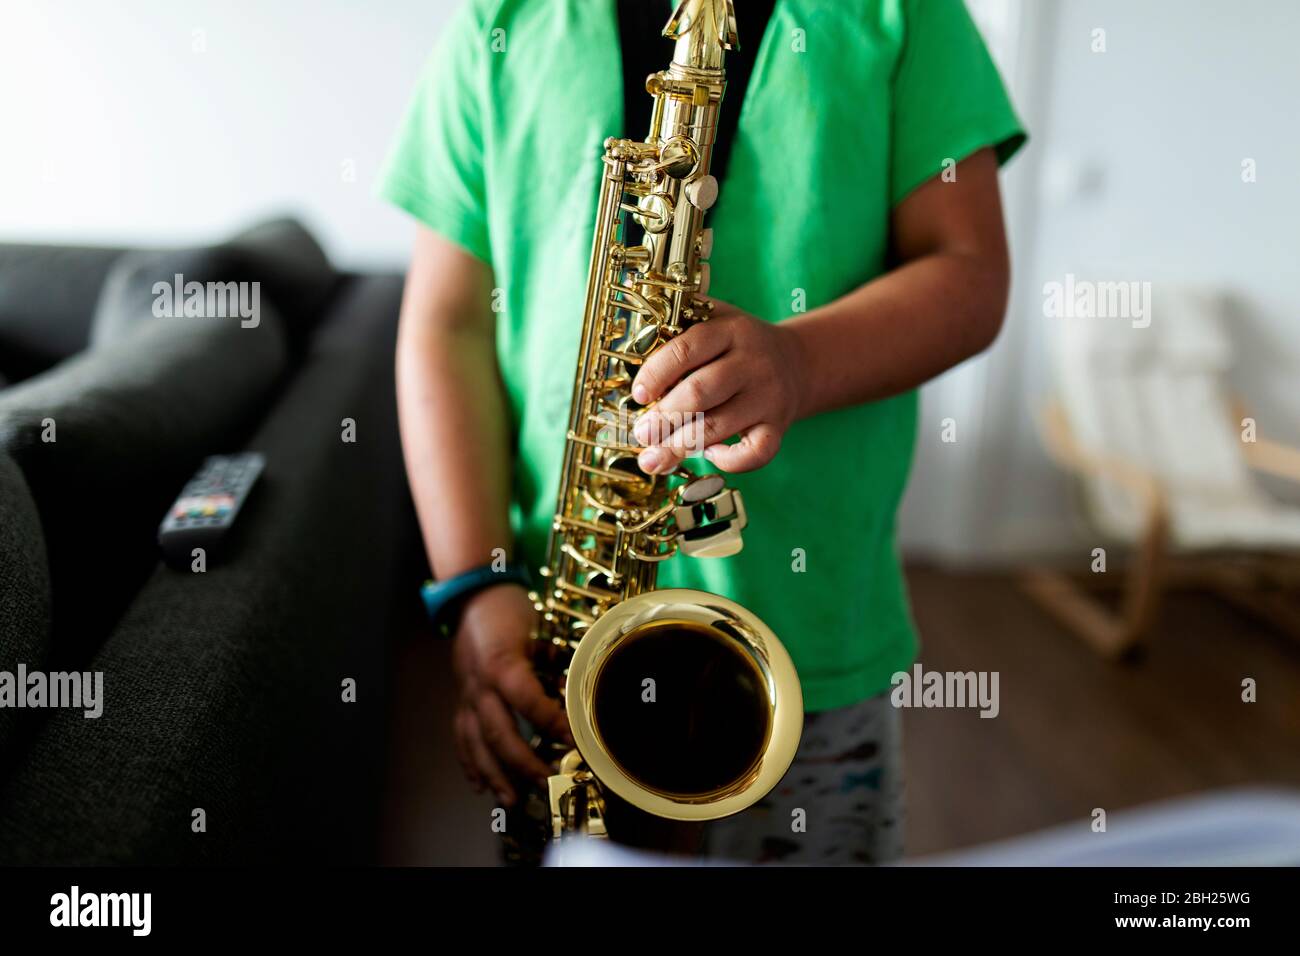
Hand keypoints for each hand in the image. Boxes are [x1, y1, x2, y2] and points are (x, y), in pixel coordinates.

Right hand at [450, 583, 570, 806]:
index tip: (575, 740)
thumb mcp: (540, 628)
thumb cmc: (509, 609)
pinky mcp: (461, 698)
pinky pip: (461, 736)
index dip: (553, 723)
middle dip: (524, 762)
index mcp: (502, 663)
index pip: (529, 701)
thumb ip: (556, 661)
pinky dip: (470, 762)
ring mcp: (467, 694)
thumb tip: (581, 690)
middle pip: (500, 733)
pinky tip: (479, 783)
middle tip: (547, 779)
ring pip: (476, 743)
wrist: (473, 595)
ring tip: (512, 798)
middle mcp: (480, 684)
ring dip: (494, 774)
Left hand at [630, 299, 808, 473]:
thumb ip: (677, 332)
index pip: (686, 349)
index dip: (656, 374)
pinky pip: (754, 453)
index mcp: (731, 330)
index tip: (639, 395)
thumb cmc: (738, 347)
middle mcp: (753, 363)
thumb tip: (630, 363)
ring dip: (680, 445)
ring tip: (654, 457)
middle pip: (700, 391)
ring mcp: (769, 397)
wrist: (798, 361)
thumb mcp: (715, 322)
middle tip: (642, 433)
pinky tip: (709, 454)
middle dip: (663, 417)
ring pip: (719, 425)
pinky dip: (728, 460)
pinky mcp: (779, 427)